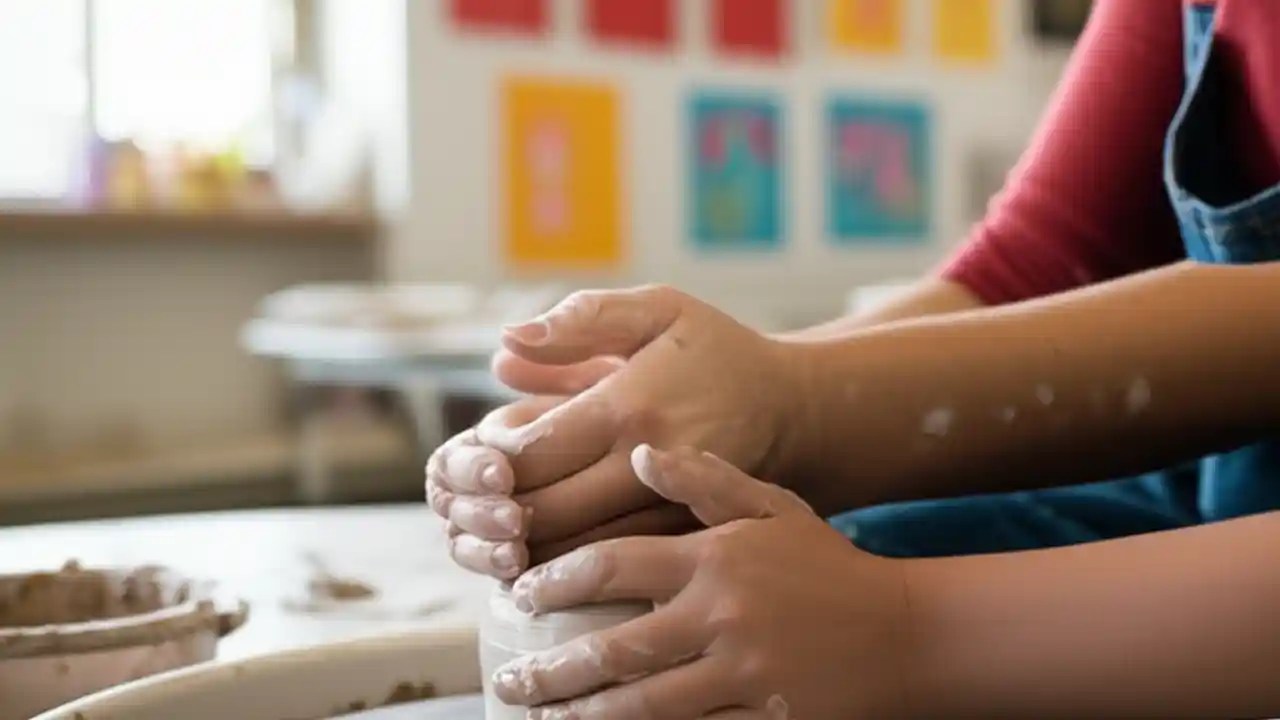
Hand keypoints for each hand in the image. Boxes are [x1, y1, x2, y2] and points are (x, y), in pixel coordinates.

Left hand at [428, 286, 806, 577]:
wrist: (794, 409)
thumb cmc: (717, 352)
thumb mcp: (659, 310)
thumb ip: (582, 320)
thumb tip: (505, 343)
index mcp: (628, 406)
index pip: (530, 452)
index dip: (488, 463)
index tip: (478, 457)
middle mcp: (645, 466)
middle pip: (543, 513)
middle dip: (495, 516)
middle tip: (475, 509)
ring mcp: (667, 512)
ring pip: (572, 554)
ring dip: (523, 553)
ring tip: (498, 539)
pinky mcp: (682, 543)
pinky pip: (611, 571)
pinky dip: (567, 572)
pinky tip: (547, 558)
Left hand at [491, 445, 910, 719]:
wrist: (907, 632)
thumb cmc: (828, 565)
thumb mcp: (773, 506)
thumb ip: (705, 479)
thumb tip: (641, 451)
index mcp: (715, 558)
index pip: (613, 566)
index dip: (556, 580)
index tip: (520, 594)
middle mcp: (722, 616)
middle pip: (615, 649)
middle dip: (552, 670)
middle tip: (511, 682)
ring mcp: (744, 674)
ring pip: (644, 706)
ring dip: (584, 718)